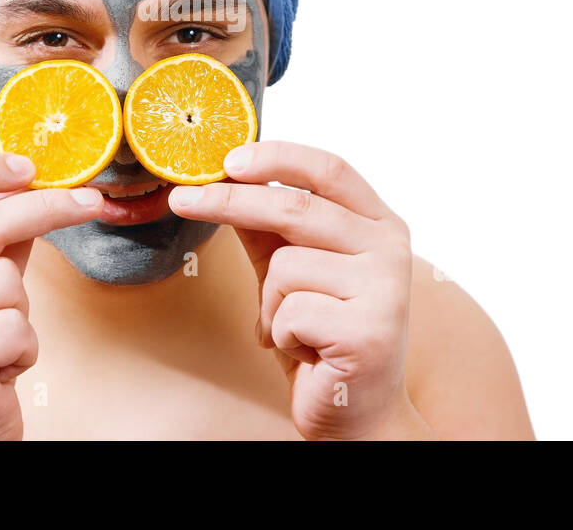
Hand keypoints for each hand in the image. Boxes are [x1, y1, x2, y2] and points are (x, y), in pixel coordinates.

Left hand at [169, 141, 430, 439]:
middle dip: (230, 201)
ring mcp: (386, 288)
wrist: (358, 416)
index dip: (278, 157)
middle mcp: (390, 249)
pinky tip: (308, 352)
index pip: (329, 169)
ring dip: (269, 304)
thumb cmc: (322, 339)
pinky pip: (290, 312)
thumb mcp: (290, 275)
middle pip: (296, 206)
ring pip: (286, 266)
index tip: (228, 159)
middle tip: (182, 200)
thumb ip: (267, 230)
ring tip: (292, 330)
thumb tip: (224, 180)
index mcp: (379, 225)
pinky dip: (280, 335)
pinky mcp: (370, 331)